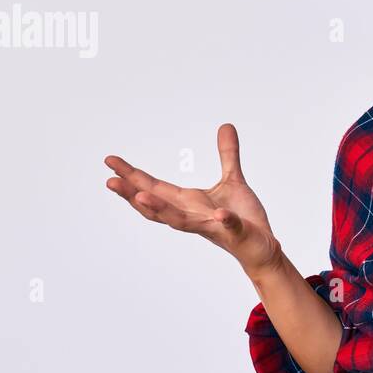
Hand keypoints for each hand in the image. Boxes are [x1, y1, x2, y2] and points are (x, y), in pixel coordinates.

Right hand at [104, 123, 281, 275]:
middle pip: (156, 205)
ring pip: (180, 221)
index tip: (110, 161)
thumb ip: (228, 155)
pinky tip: (219, 213)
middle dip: (132, 193)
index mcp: (188, 203)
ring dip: (160, 210)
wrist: (262, 247)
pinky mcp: (235, 233)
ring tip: (140, 197)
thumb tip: (225, 125)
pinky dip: (224, 220)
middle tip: (109, 180)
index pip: (153, 187)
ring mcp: (212, 226)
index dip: (132, 175)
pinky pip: (229, 226)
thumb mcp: (233, 181)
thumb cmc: (244, 218)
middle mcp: (192, 216)